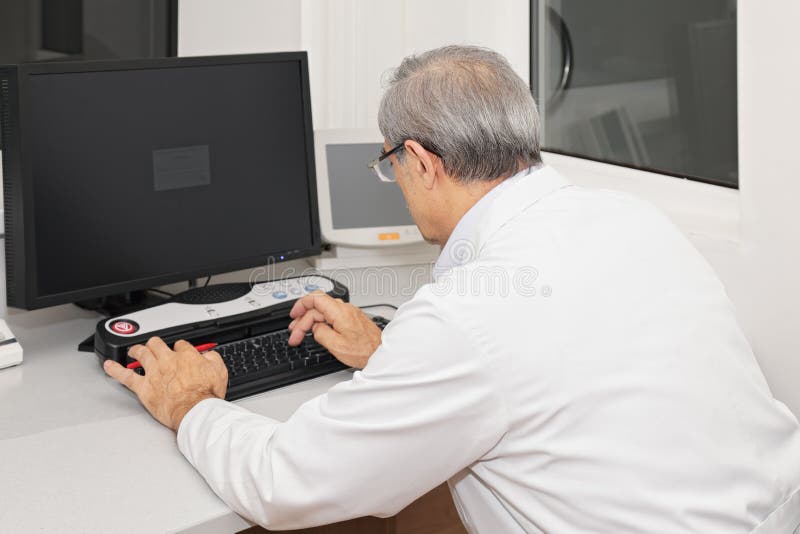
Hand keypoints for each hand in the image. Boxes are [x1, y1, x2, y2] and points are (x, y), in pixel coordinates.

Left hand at [103, 337, 228, 431]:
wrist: (195, 412)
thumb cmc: (206, 396)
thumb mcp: (220, 372)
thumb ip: (213, 359)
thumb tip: (208, 355)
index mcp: (187, 356)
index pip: (180, 345)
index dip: (179, 348)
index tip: (179, 353)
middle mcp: (168, 360)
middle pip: (157, 344)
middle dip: (156, 344)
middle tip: (154, 346)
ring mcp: (154, 373)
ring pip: (141, 353)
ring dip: (137, 350)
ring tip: (134, 351)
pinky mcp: (144, 388)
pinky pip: (125, 376)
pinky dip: (115, 370)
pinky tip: (109, 365)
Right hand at [287, 293, 381, 368]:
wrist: (381, 353)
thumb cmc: (364, 351)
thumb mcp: (336, 345)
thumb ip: (320, 333)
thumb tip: (315, 327)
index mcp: (339, 312)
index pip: (314, 299)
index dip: (300, 305)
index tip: (293, 317)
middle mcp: (345, 309)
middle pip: (317, 306)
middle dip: (303, 318)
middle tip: (295, 333)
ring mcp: (349, 312)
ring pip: (324, 310)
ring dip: (311, 320)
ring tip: (302, 332)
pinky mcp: (352, 318)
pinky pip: (332, 315)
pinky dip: (322, 321)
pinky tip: (317, 330)